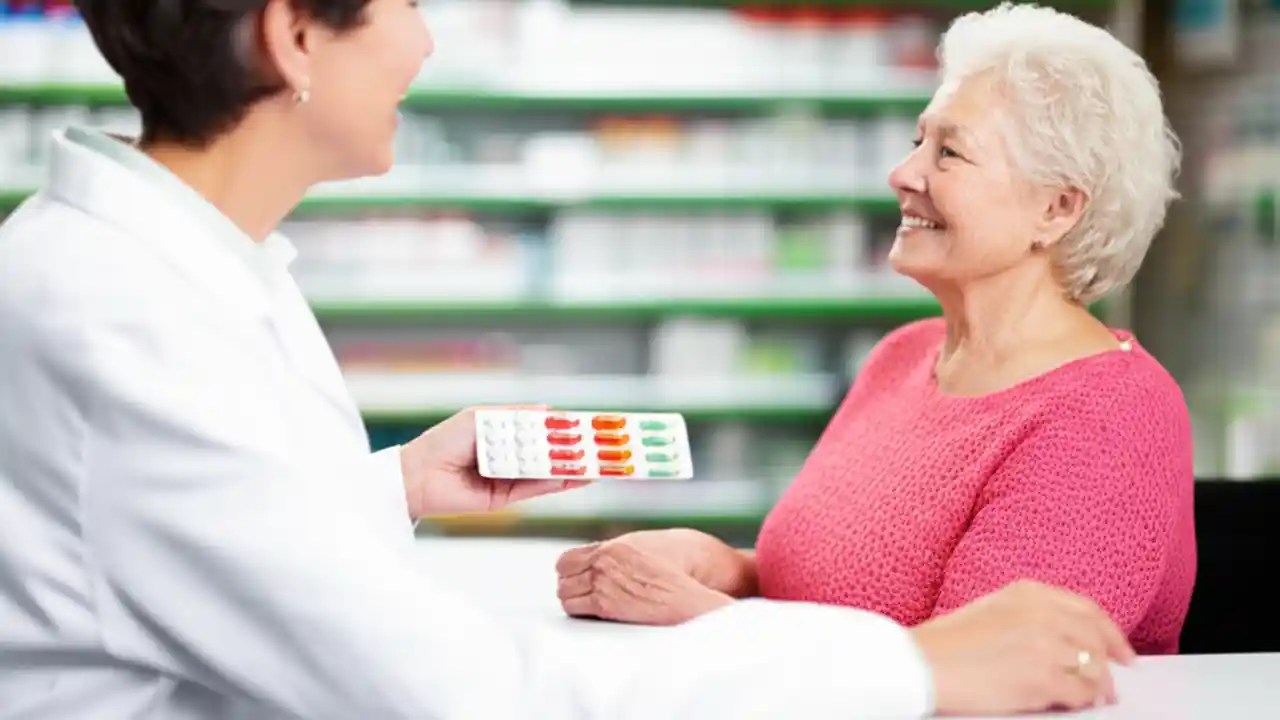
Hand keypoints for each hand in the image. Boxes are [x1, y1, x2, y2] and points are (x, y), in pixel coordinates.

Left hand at [399, 407, 586, 517]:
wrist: (419, 476)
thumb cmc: (444, 441)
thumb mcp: (480, 418)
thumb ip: (515, 415)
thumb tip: (548, 408)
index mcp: (504, 434)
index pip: (541, 430)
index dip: (565, 429)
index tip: (590, 425)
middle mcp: (510, 456)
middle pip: (549, 453)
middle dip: (575, 450)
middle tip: (602, 446)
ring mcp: (510, 478)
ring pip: (547, 472)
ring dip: (573, 468)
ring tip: (598, 463)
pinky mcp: (506, 498)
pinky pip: (536, 489)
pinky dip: (557, 483)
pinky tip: (576, 477)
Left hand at [562, 528, 756, 596]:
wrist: (695, 592)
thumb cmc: (681, 573)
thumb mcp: (648, 551)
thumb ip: (622, 553)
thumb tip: (603, 560)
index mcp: (616, 546)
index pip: (568, 558)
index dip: (572, 572)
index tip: (580, 581)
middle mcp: (606, 560)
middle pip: (563, 574)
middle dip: (571, 586)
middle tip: (584, 597)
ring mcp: (604, 580)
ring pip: (565, 593)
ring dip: (575, 601)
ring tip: (591, 608)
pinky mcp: (607, 603)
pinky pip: (576, 608)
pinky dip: (581, 614)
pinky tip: (597, 617)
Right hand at [912, 581, 1135, 715]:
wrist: (921, 664)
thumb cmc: (945, 644)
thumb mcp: (991, 610)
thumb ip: (1029, 616)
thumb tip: (1066, 643)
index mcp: (1028, 592)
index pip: (1087, 609)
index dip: (1111, 634)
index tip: (1121, 651)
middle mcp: (1042, 612)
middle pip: (1096, 638)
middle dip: (1111, 663)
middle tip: (1115, 683)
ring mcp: (1045, 644)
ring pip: (1093, 667)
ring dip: (1098, 687)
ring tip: (1096, 699)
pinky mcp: (1042, 676)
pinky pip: (1080, 693)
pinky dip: (1082, 701)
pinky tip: (1074, 704)